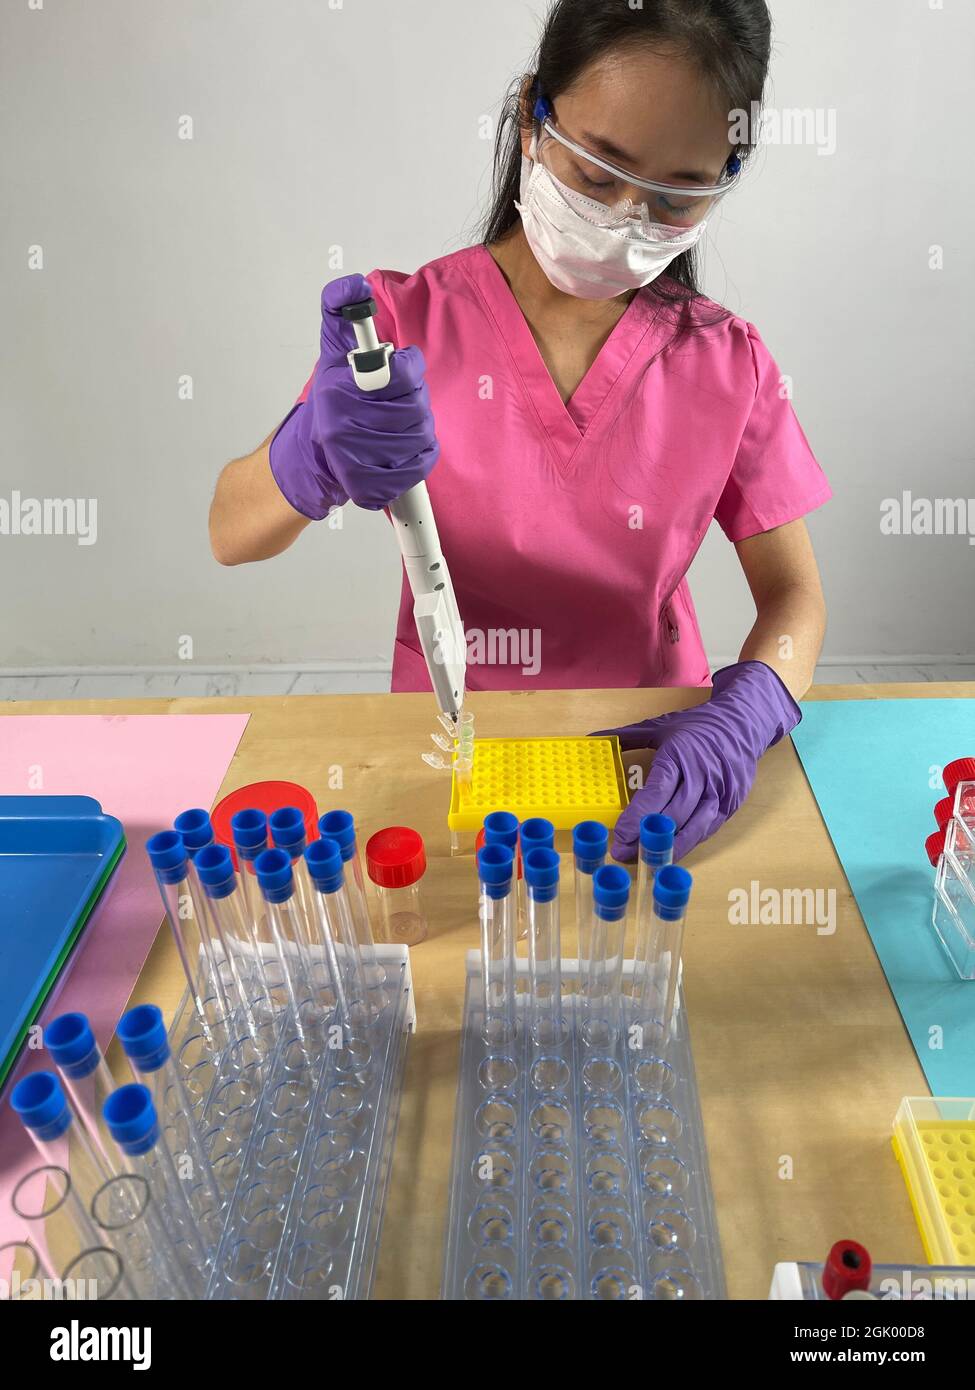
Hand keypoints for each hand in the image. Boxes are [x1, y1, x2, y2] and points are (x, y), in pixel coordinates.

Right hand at [270, 273, 439, 517]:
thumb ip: (340, 312)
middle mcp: (345, 428)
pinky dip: (419, 456)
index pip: (404, 374)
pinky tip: (405, 449)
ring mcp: (358, 460)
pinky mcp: (371, 486)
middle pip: (416, 408)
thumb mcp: (331, 351)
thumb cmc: (332, 399)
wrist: (313, 453)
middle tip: (401, 402)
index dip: (409, 370)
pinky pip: (417, 467)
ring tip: (402, 426)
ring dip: (419, 430)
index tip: (402, 371)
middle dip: (415, 402)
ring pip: (420, 437)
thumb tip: (351, 285)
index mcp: (339, 391)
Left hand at [592, 661, 800, 861]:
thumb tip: (593, 738)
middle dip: (648, 838)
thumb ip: (626, 736)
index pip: (656, 792)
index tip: (619, 836)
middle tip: (623, 853)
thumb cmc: (697, 726)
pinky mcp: (732, 804)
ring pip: (695, 827)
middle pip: (674, 814)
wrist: (742, 724)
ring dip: (671, 848)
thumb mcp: (660, 726)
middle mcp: (701, 776)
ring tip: (648, 861)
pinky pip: (709, 828)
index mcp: (679, 755)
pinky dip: (690, 842)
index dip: (637, 817)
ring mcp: (720, 792)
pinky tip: (673, 851)